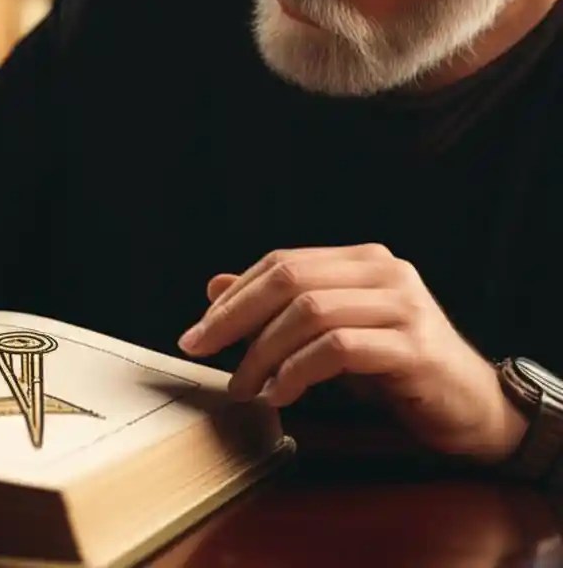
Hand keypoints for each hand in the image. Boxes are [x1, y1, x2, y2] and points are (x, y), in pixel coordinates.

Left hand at [177, 244, 526, 461]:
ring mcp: (404, 307)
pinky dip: (298, 371)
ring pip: (310, 312)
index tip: (197, 332)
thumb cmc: (396, 370)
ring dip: (263, 352)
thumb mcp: (331, 333)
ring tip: (245, 385)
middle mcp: (386, 273)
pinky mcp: (414, 348)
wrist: (473, 408)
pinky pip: (338, 349)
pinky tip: (281, 392)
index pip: (282, 263)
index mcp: (363, 261)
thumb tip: (215, 287)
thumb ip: (281, 308)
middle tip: (202, 351)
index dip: (234, 296)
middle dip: (235, 318)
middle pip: (290, 280)